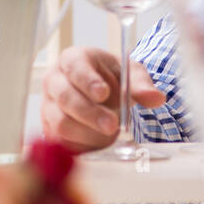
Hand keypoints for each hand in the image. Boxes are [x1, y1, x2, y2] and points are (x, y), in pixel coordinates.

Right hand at [40, 46, 166, 152]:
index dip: (88, 81)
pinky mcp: (49, 128)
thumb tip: (156, 98)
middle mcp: (54, 80)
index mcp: (72, 59)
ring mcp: (48, 106)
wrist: (101, 94)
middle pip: (65, 97)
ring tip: (110, 134)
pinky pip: (60, 141)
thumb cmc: (112, 79)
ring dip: (87, 132)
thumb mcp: (130, 75)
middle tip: (113, 125)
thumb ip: (141, 85)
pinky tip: (97, 142)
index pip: (75, 67)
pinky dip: (80, 145)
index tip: (104, 93)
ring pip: (60, 122)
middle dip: (90, 113)